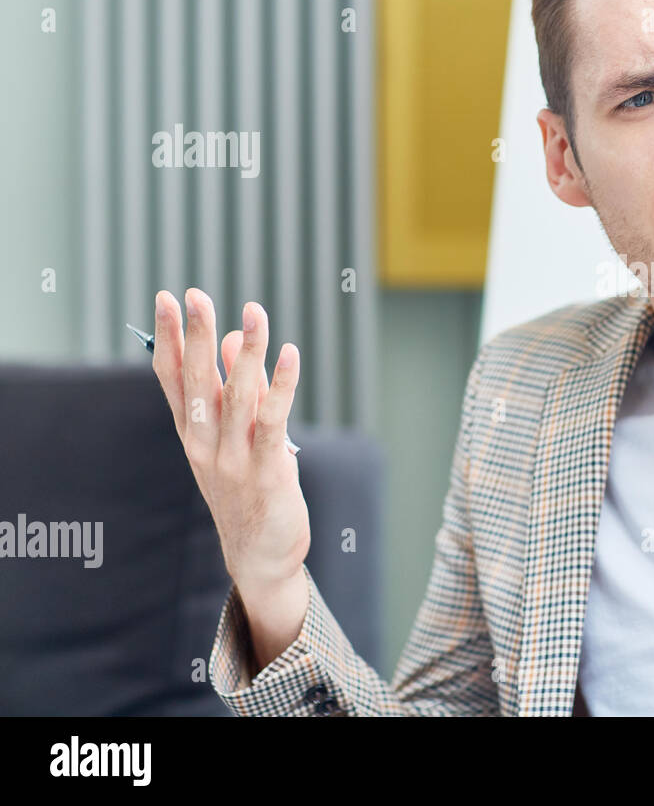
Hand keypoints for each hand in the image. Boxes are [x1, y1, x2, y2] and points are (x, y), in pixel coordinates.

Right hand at [151, 288, 309, 602]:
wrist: (260, 556)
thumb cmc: (249, 491)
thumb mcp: (235, 438)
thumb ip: (239, 388)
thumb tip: (234, 337)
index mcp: (192, 434)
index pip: (173, 378)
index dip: (169, 339)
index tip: (166, 299)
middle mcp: (205, 444)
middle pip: (197, 381)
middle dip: (195, 336)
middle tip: (193, 294)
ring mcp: (233, 460)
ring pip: (237, 396)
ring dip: (246, 351)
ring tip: (253, 311)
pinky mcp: (267, 472)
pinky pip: (273, 421)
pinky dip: (282, 386)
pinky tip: (289, 354)